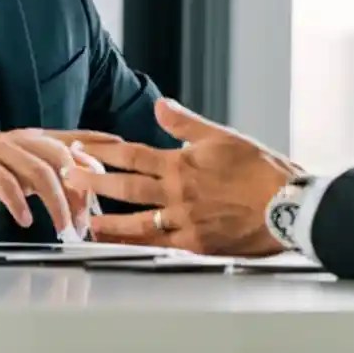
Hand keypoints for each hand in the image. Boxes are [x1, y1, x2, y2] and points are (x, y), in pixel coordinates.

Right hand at [0, 129, 119, 233]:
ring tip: (62, 228)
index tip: (123, 149)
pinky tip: (25, 220)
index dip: (97, 141)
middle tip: (85, 221)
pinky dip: (18, 202)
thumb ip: (51, 179)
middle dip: (78, 190)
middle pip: (61, 157)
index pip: (72, 137)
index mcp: (35, 139)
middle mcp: (20, 138)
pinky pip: (4, 181)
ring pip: (37, 171)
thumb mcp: (24, 177)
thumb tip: (84, 198)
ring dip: (54, 202)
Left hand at [64, 99, 298, 256]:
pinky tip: (122, 247)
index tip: (81, 150)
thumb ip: (186, 123)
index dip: (103, 152)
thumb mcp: (223, 136)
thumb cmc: (261, 170)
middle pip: (125, 187)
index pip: (133, 155)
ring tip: (85, 222)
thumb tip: (159, 105)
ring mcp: (185, 221)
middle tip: (66, 179)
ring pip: (136, 222)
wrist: (287, 206)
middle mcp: (178, 193)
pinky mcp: (197, 244)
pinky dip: (138, 245)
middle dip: (92, 182)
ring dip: (107, 221)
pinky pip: (160, 245)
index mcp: (182, 163)